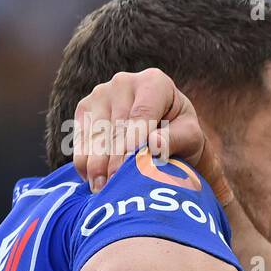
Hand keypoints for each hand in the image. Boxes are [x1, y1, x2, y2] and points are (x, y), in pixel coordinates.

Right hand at [72, 67, 232, 205]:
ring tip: (101, 189)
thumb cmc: (181, 132)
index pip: (141, 114)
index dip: (134, 142)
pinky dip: (85, 161)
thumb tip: (155, 145)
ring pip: (94, 134)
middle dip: (114, 159)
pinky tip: (92, 180)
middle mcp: (123, 82)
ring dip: (96, 163)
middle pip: (115, 126)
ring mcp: (100, 94)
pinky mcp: (85, 110)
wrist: (164, 128)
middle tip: (113, 187)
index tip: (128, 166)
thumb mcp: (190, 135)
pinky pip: (80, 138)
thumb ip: (176, 138)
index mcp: (154, 82)